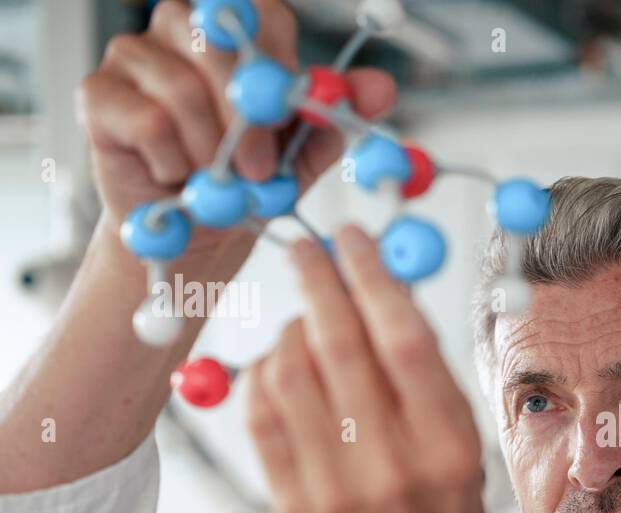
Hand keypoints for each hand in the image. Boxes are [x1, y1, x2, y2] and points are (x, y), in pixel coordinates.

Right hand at [77, 0, 395, 277]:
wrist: (194, 238)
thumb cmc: (244, 186)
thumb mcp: (302, 154)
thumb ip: (334, 117)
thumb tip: (381, 88)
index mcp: (236, 33)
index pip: (261, 11)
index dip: (278, 59)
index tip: (288, 110)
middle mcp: (181, 29)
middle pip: (217, 41)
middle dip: (248, 116)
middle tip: (261, 170)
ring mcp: (133, 56)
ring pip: (182, 89)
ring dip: (211, 152)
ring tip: (218, 182)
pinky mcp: (97, 94)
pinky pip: (149, 122)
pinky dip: (173, 163)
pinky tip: (175, 177)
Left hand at [246, 227, 510, 512]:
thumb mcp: (462, 445)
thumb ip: (424, 377)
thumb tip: (381, 292)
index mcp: (448, 442)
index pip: (404, 337)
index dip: (372, 277)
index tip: (353, 239)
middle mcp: (393, 463)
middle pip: (340, 345)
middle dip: (318, 282)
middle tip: (306, 248)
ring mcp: (338, 489)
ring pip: (290, 374)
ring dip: (291, 329)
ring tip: (305, 324)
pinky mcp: (296, 509)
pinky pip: (262, 419)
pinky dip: (264, 376)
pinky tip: (280, 368)